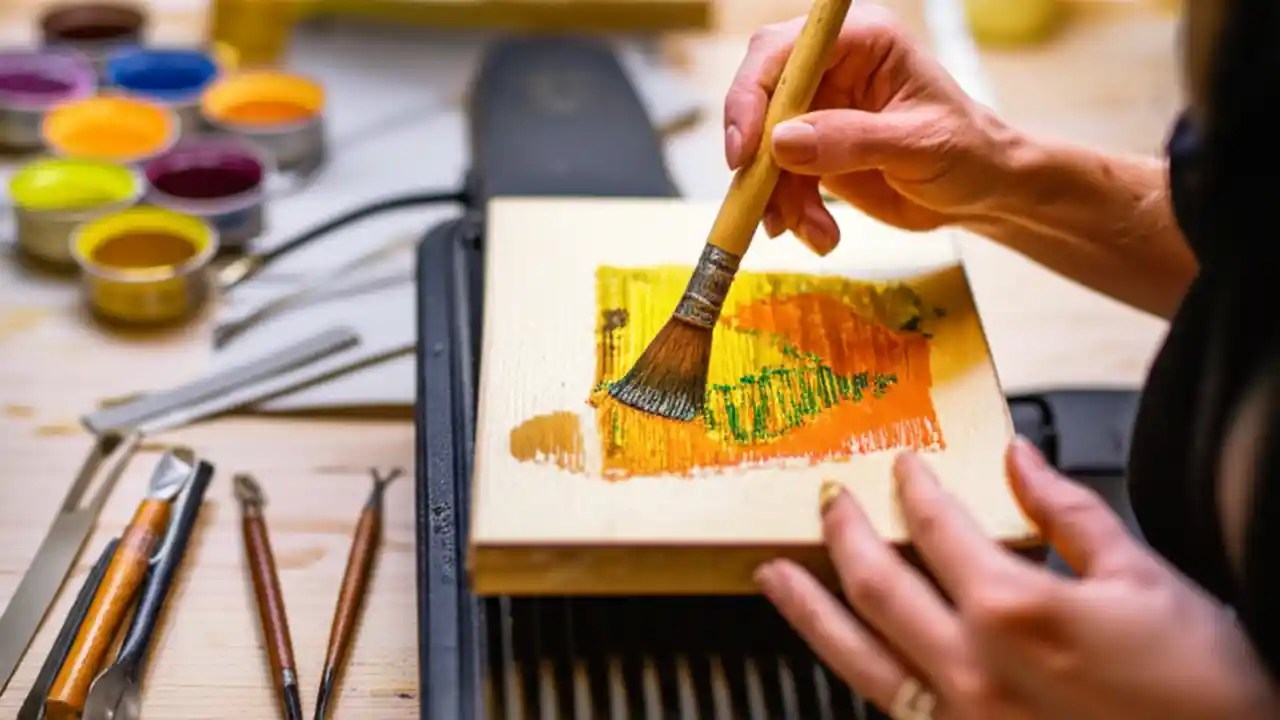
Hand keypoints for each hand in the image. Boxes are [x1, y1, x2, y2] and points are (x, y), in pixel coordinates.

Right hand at [726, 6, 1019, 253]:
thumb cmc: (967, 150)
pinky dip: (790, 211)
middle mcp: (831, 68)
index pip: (783, 52)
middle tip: (761, 201)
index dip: (752, 96)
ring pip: (764, 149)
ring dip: (778, 197)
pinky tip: (822, 234)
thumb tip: (782, 141)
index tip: (745, 152)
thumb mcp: (918, 145)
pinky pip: (778, 179)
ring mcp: (818, 110)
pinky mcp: (812, 150)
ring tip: (814, 231)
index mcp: (861, 41)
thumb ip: (852, 140)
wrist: (980, 190)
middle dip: (758, 156)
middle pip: (760, 98)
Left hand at [755, 439, 1278, 718]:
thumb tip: (1022, 459)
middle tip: (824, 501)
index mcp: (1014, 608)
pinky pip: (887, 702)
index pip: (939, 526)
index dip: (914, 489)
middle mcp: (971, 666)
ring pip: (857, 653)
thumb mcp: (1145, 581)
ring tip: (770, 576)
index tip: (902, 469)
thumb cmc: (1203, 692)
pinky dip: (851, 665)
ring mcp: (960, 718)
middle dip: (843, 532)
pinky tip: (840, 648)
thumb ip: (1069, 512)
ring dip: (807, 608)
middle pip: (877, 582)